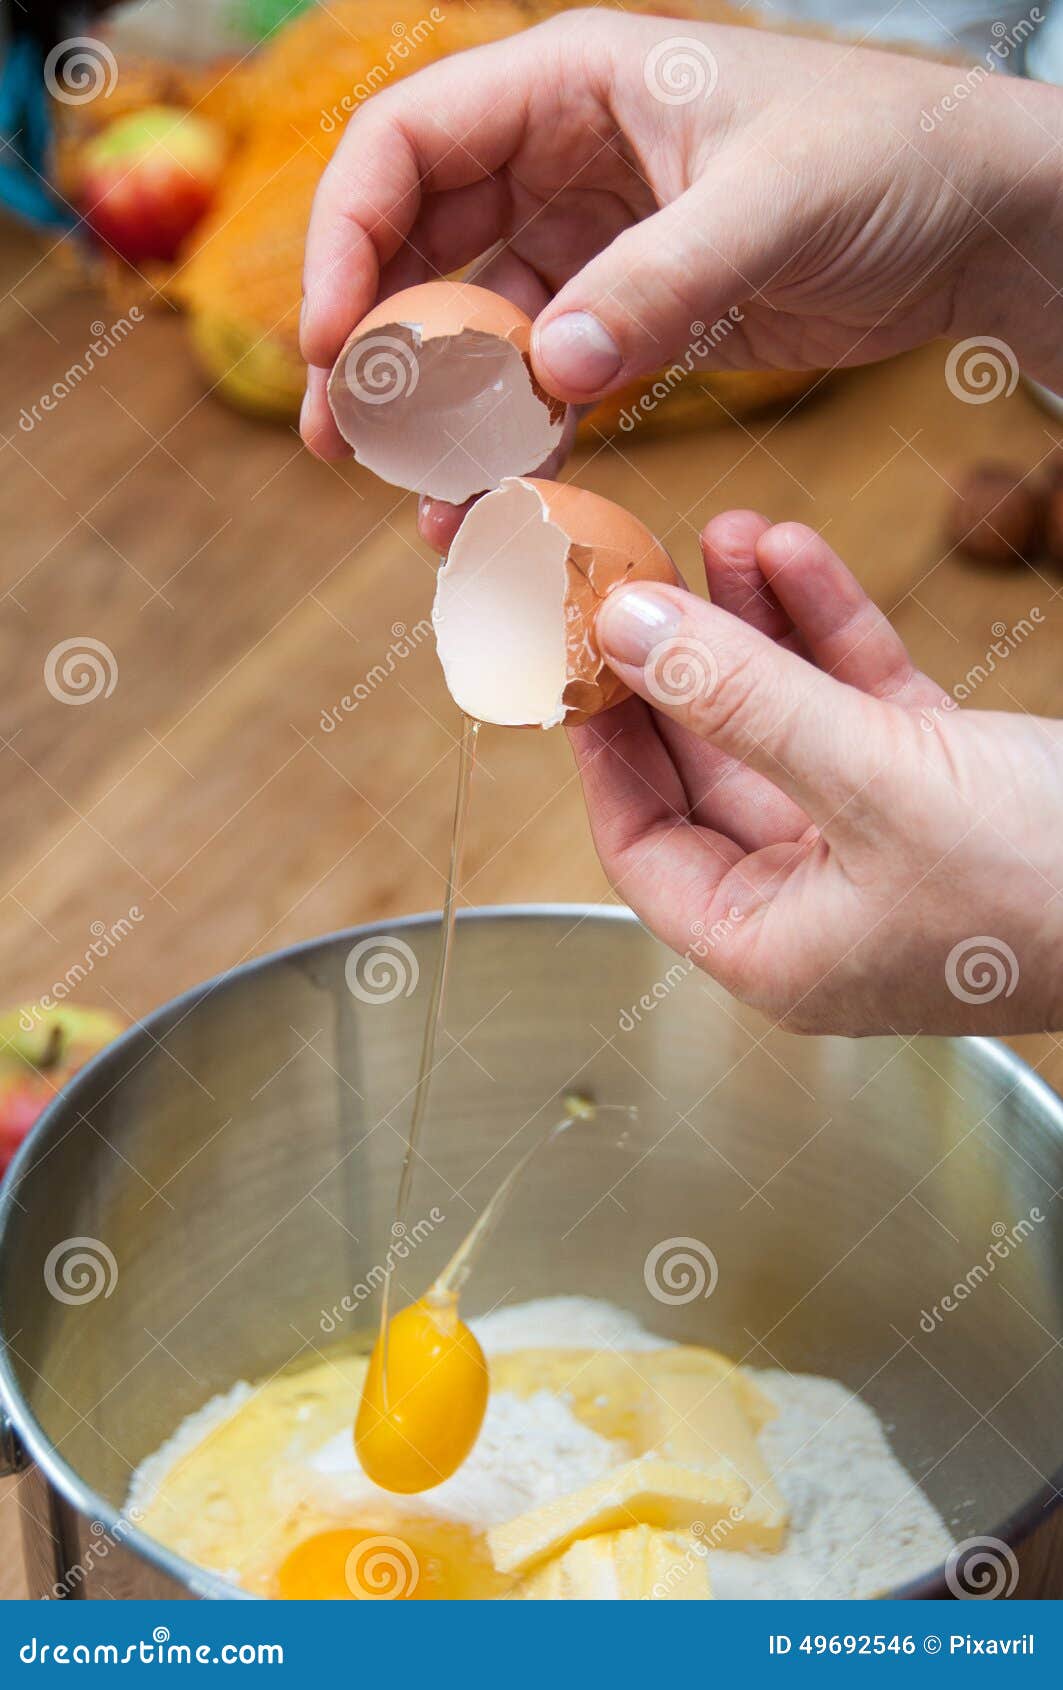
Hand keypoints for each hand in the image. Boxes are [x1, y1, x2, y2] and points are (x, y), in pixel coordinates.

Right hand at [300, 8, 1062, 546]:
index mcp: (574, 83)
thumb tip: (547, 371)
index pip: (407, 142)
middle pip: (419, 245)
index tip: (331, 343)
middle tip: (339, 444)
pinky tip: (496, 504)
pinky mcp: (631, 316)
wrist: (973, 217)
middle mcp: (563, 156)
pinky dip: (519, 444)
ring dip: (438, 415)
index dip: (348, 237)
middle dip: (371, 345)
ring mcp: (593, 241)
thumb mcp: (772, 205)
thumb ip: (658, 283)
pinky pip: (547, 384)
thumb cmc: (886, 160)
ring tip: (412, 501)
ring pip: (477, 329)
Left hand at [571, 513, 1062, 1035]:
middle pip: (710, 767)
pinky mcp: (940, 785)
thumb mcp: (874, 784)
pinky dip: (828, 631)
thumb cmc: (1049, 888)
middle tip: (641, 572)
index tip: (577, 655)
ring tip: (724, 531)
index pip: (643, 845)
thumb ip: (742, 702)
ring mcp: (878, 840)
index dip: (605, 746)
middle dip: (680, 663)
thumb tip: (626, 630)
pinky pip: (859, 701)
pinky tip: (793, 556)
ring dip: (751, 629)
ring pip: (784, 720)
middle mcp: (814, 901)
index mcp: (773, 946)